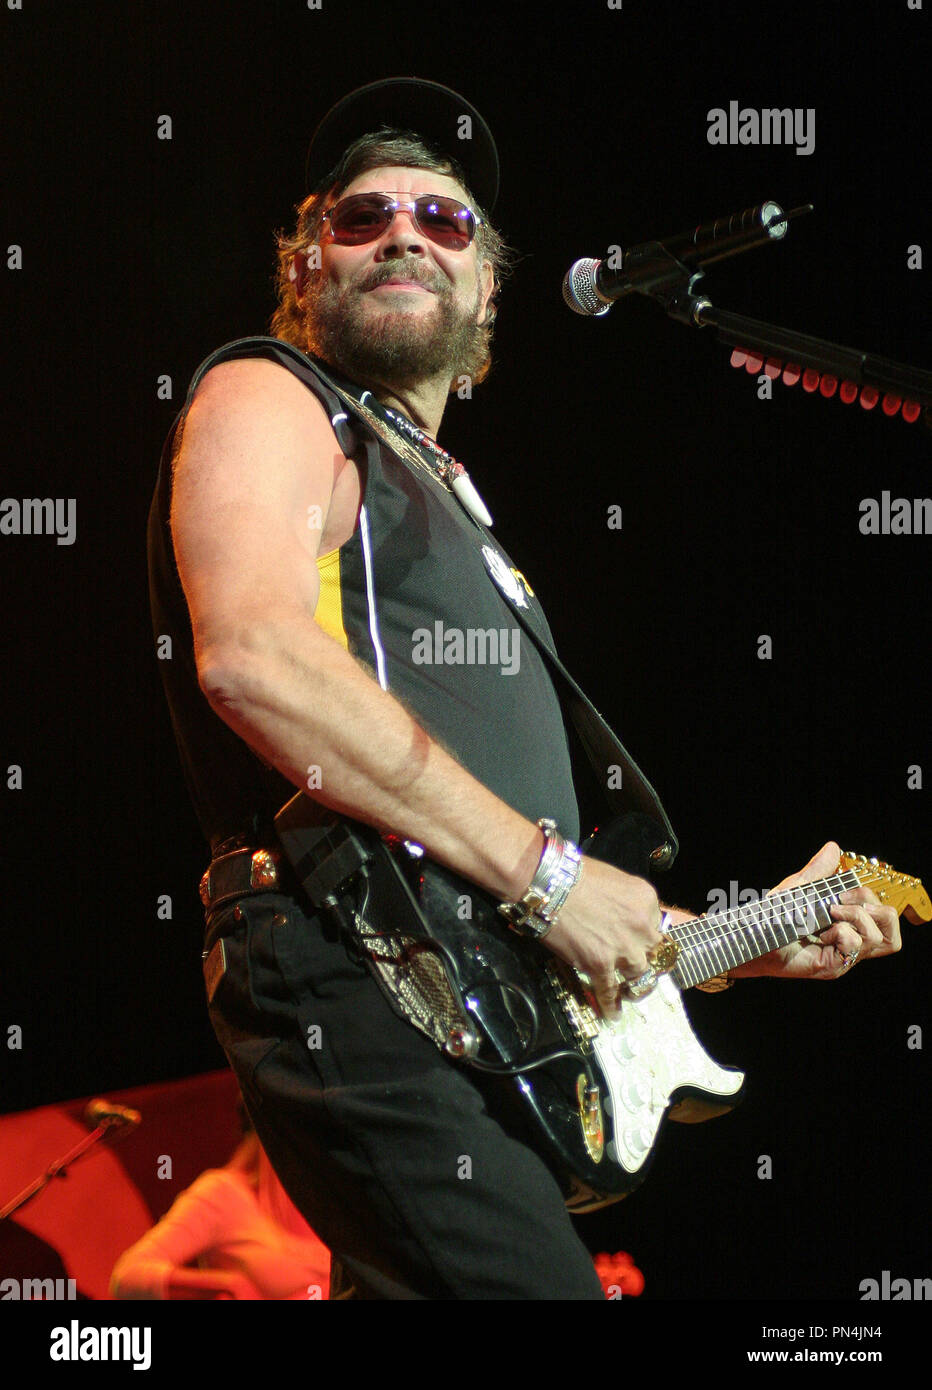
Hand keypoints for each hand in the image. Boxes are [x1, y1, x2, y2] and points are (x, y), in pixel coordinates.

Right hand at [543, 856, 665, 1016]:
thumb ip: (627, 902)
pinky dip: (612, 1006)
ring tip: (630, 992)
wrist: (548, 883)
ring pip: (639, 975)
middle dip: (644, 957)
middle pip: (653, 951)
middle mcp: (642, 926)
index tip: (638, 939)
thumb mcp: (614, 880)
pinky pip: (610, 992)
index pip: (657, 923)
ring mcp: (623, 949)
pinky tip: (613, 1015)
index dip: (644, 932)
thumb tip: (623, 916)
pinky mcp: (600, 966)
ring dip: (635, 985)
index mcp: (647, 900)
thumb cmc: (574, 874)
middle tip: (636, 964)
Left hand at [737, 841, 901, 980]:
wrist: (749, 937)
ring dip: (858, 917)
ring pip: (882, 939)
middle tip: (838, 902)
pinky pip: (854, 944)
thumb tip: (834, 848)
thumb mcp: (798, 888)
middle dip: (869, 904)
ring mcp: (844, 957)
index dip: (870, 897)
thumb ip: (818, 871)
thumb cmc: (773, 917)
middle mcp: (851, 943)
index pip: (886, 916)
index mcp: (849, 926)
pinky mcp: (832, 966)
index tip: (841, 891)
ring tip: (832, 914)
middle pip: (891, 927)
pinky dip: (840, 931)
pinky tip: (820, 932)